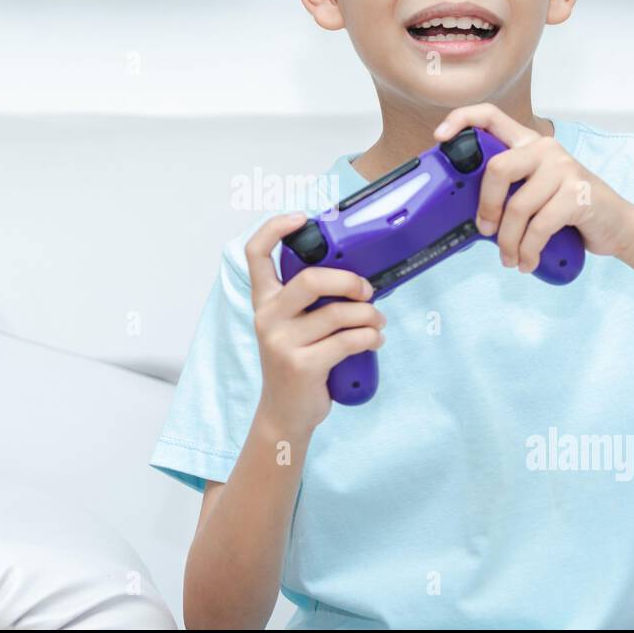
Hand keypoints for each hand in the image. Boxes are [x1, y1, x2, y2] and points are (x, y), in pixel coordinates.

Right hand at [244, 213, 387, 433]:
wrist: (285, 413)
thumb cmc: (298, 363)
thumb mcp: (293, 327)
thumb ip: (310, 301)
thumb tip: (356, 276)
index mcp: (264, 302)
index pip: (255, 254)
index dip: (275, 229)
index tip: (301, 219)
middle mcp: (267, 318)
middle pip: (310, 280)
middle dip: (349, 281)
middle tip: (367, 291)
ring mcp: (282, 343)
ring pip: (338, 313)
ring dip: (369, 315)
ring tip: (377, 322)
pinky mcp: (301, 365)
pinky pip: (347, 341)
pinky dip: (370, 338)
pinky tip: (375, 341)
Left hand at [433, 104, 633, 269]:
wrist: (617, 225)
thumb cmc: (568, 210)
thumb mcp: (534, 194)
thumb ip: (507, 192)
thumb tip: (467, 215)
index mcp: (527, 144)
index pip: (490, 116)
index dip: (461, 121)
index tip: (440, 138)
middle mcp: (544, 149)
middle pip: (497, 168)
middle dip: (485, 207)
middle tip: (484, 231)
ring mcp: (564, 168)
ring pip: (518, 206)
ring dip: (509, 241)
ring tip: (510, 259)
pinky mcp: (578, 192)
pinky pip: (539, 226)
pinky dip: (528, 250)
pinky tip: (527, 262)